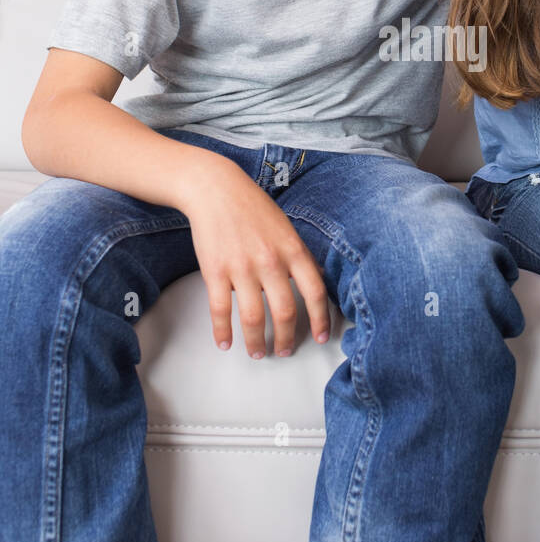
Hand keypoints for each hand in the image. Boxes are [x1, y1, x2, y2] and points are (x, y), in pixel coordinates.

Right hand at [180, 160, 331, 357]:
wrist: (215, 188)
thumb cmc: (253, 207)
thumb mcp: (286, 228)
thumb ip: (300, 256)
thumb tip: (317, 282)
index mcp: (292, 250)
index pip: (315, 292)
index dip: (321, 319)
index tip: (321, 337)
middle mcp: (270, 261)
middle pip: (285, 311)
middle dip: (287, 339)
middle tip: (285, 351)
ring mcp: (241, 268)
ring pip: (253, 318)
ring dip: (257, 343)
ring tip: (258, 353)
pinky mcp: (214, 271)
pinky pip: (220, 311)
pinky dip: (222, 332)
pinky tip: (225, 343)